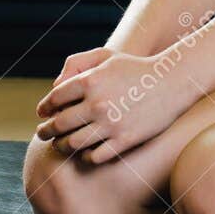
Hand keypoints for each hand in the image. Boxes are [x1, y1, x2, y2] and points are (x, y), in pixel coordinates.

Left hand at [35, 49, 188, 163]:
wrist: (171, 82)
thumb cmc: (135, 68)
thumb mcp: (107, 56)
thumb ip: (77, 64)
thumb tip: (55, 86)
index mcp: (91, 80)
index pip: (55, 98)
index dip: (44, 107)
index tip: (42, 114)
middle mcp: (98, 103)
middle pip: (60, 124)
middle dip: (46, 131)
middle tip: (42, 134)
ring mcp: (111, 124)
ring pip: (73, 143)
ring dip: (62, 146)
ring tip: (60, 145)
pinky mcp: (124, 140)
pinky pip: (94, 156)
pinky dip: (85, 157)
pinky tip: (85, 153)